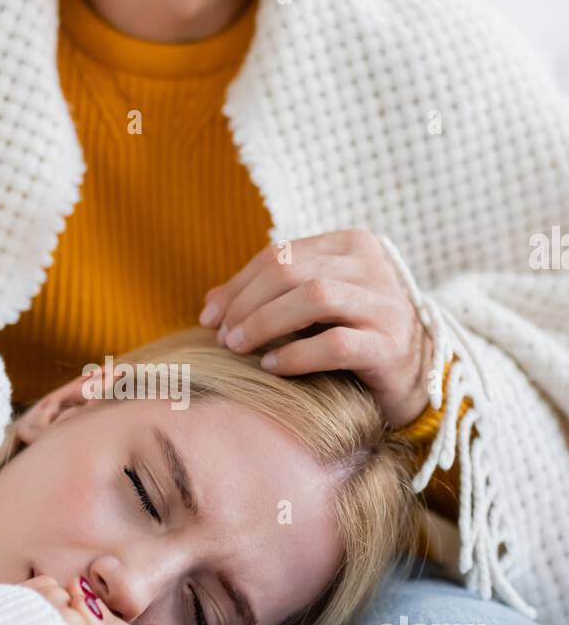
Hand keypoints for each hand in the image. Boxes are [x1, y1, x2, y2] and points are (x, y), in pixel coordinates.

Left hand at [200, 230, 433, 428]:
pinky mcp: (391, 346)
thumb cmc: (354, 337)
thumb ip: (268, 296)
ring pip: (315, 297)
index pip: (280, 255)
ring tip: (239, 347)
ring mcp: (386, 306)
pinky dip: (296, 354)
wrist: (416, 378)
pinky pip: (336, 343)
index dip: (238, 285)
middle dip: (247, 302)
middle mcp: (373, 268)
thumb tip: (210, 304)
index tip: (209, 317)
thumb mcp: (312, 309)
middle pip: (291, 270)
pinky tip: (271, 367)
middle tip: (223, 335)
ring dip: (266, 322)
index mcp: (352, 246)